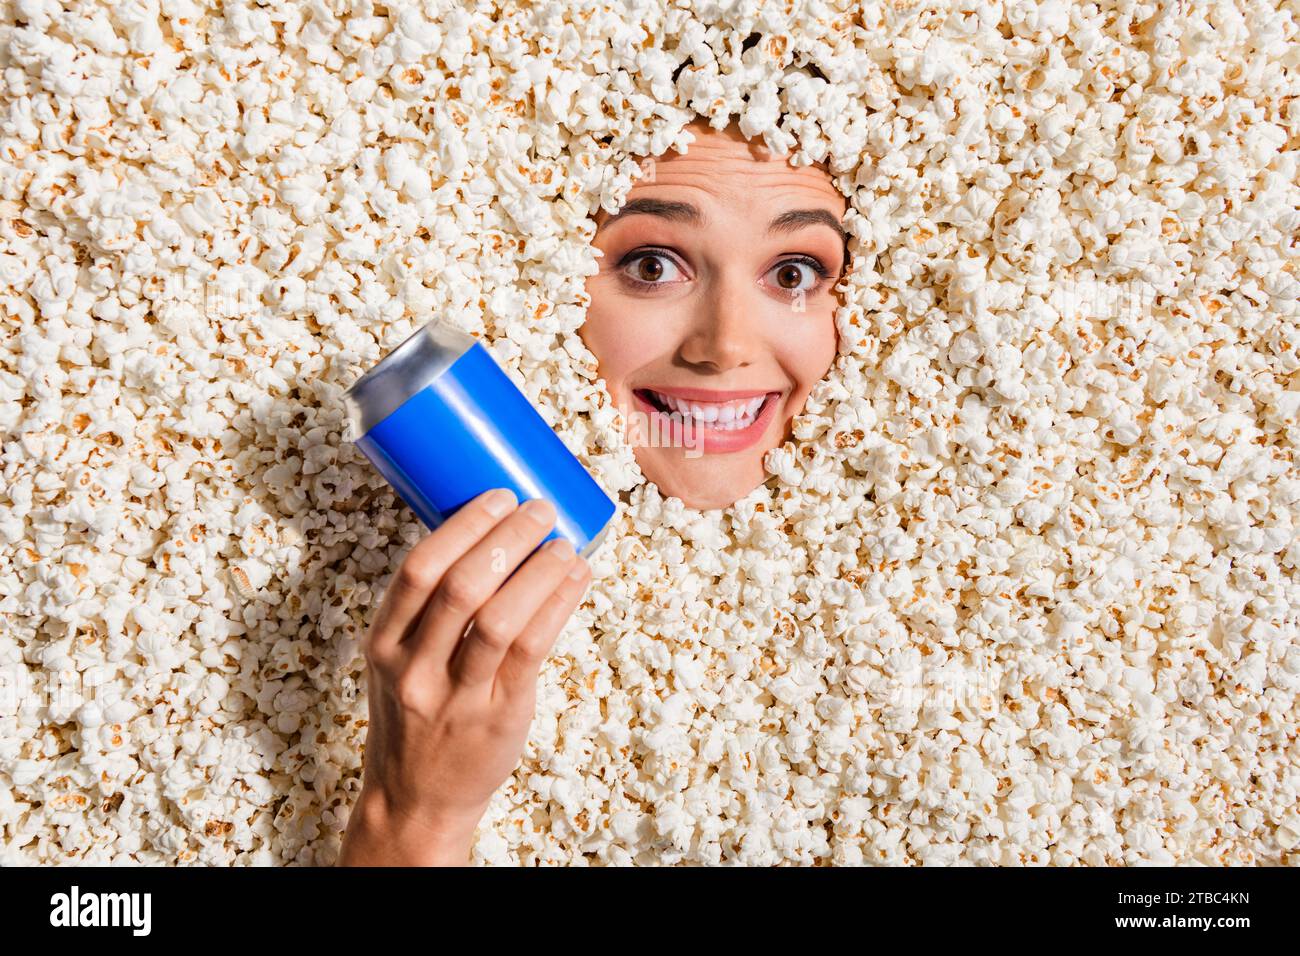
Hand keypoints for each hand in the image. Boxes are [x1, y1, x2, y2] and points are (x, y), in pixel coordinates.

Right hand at [337, 488, 591, 865]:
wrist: (416, 800)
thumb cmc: (417, 716)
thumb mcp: (400, 660)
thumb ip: (430, 611)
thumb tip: (495, 539)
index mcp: (383, 643)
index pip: (418, 570)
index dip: (463, 526)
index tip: (498, 497)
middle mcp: (413, 668)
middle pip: (461, 586)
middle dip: (508, 537)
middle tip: (539, 509)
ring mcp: (455, 696)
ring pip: (501, 619)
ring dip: (539, 570)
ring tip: (563, 543)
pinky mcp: (497, 715)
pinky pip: (531, 650)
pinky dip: (556, 605)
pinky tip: (573, 580)